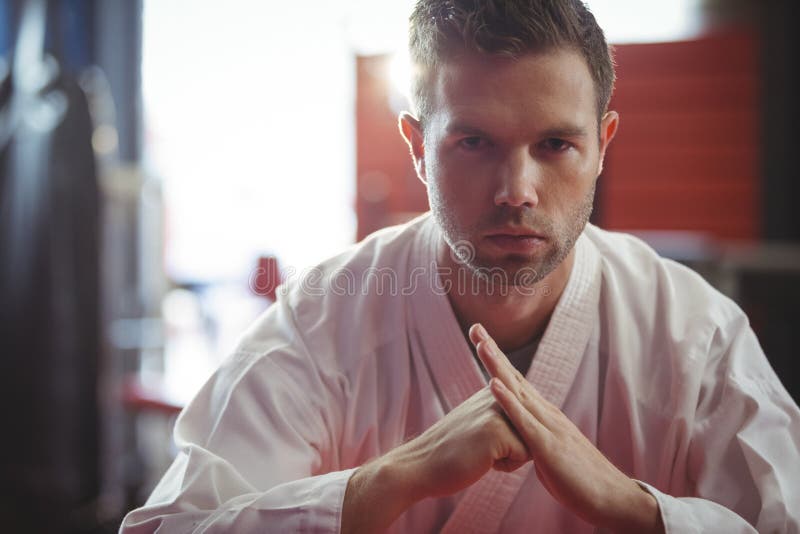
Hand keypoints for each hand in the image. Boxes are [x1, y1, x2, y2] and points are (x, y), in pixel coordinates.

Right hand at [342, 385, 528, 532]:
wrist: (420, 466)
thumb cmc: (452, 452)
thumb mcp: (479, 422)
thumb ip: (503, 414)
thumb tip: (532, 421)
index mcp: (494, 389)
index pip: (527, 418)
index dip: (509, 437)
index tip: (483, 435)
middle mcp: (498, 392)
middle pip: (532, 431)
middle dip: (512, 448)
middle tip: (479, 446)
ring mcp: (498, 409)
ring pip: (531, 444)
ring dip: (509, 457)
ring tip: (480, 451)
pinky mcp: (498, 430)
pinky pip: (524, 457)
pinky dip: (505, 466)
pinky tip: (480, 459)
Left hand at [470, 323, 663, 533]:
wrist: (611, 499)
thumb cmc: (579, 479)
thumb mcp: (549, 453)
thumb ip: (532, 440)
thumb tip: (517, 436)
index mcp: (545, 415)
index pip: (517, 381)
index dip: (498, 360)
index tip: (480, 338)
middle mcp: (547, 413)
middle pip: (515, 377)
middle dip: (494, 352)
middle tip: (476, 327)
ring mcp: (549, 426)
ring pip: (518, 391)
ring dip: (498, 367)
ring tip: (481, 344)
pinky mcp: (548, 445)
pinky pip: (525, 420)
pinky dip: (508, 400)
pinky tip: (493, 384)